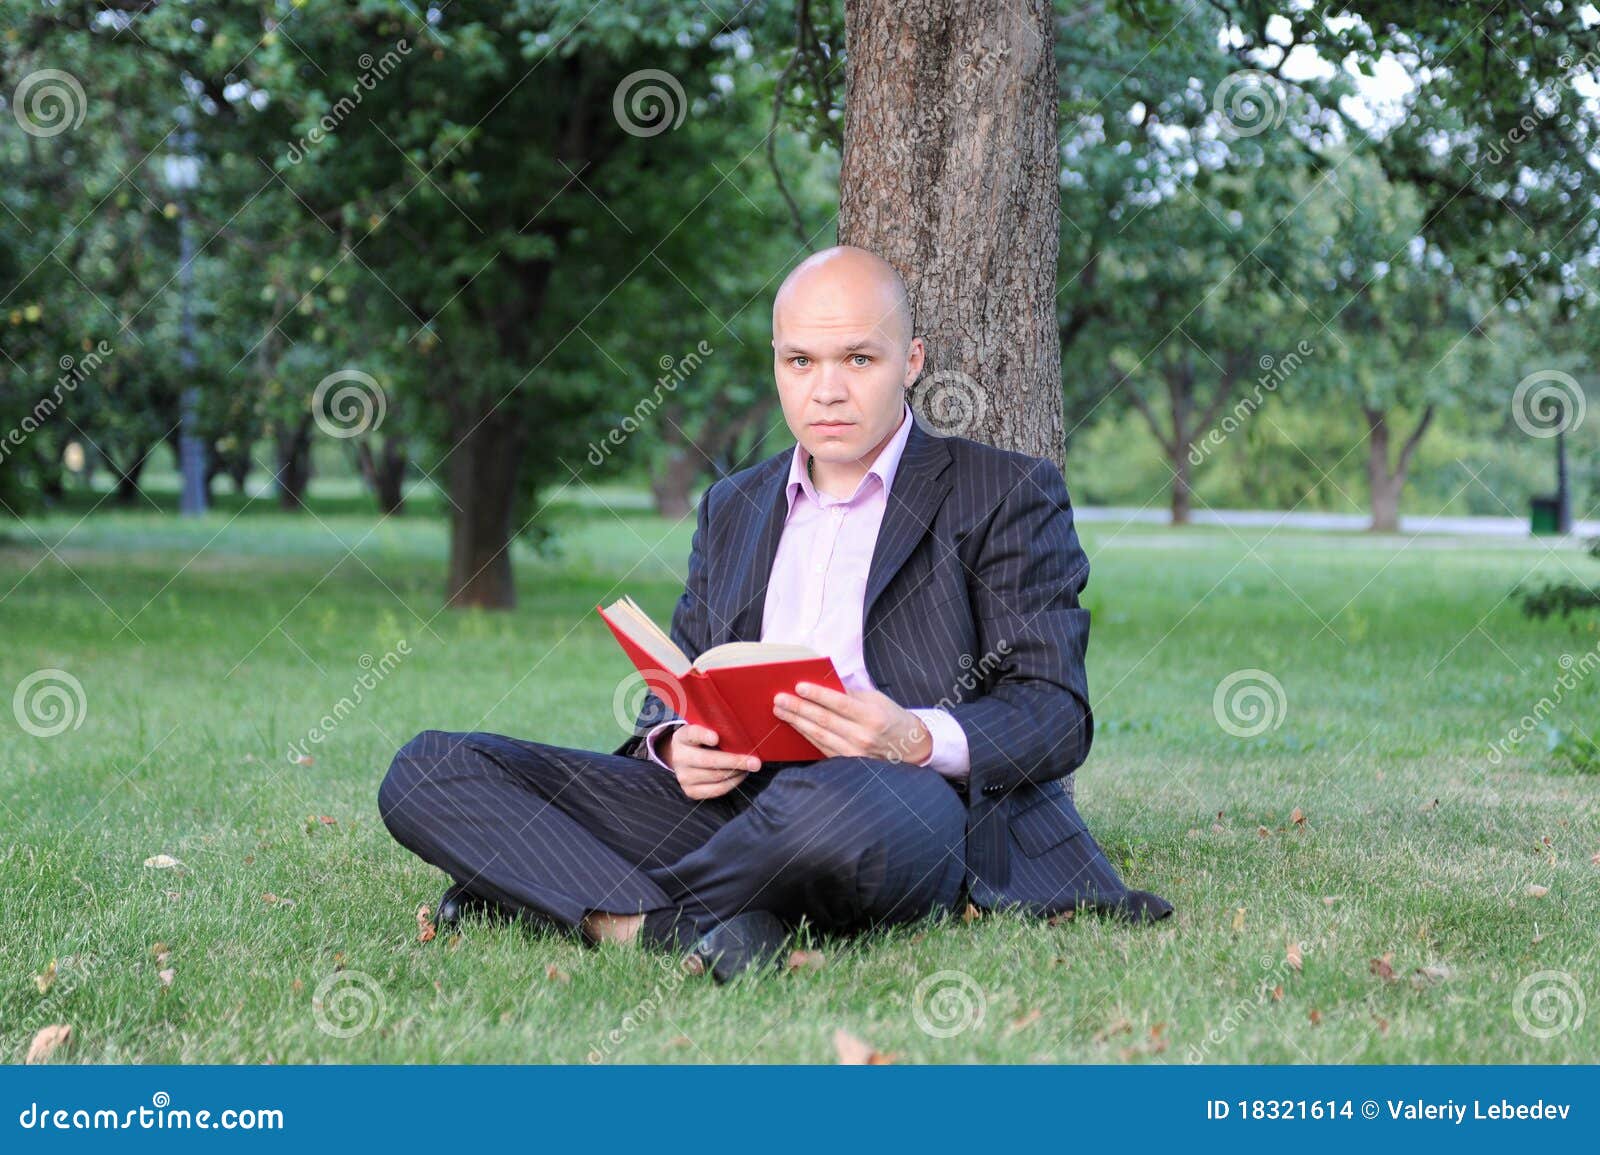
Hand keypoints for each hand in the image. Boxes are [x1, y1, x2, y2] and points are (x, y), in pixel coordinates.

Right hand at [662, 724, 761, 800]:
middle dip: (735, 761)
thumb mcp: (702, 729)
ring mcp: (684, 777)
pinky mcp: (691, 791)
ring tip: (750, 766)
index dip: (704, 736)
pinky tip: (741, 775)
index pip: (692, 734)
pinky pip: (717, 790)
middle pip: (709, 760)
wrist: (681, 757)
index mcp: (683, 737)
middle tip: (755, 762)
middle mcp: (680, 757)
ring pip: (716, 776)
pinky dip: (733, 783)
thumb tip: (743, 733)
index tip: (716, 737)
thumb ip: (716, 728)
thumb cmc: (700, 740)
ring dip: (737, 772)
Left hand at [771, 683, 931, 763]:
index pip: (839, 703)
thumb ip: (850, 695)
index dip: (818, 694)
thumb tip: (822, 686)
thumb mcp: (876, 700)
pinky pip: (822, 746)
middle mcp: (863, 736)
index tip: (798, 686)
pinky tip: (794, 725)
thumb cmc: (891, 717)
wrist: (908, 747)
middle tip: (779, 698)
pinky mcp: (848, 762)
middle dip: (799, 708)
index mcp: (872, 717)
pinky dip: (806, 735)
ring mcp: (854, 753)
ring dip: (797, 722)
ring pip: (819, 735)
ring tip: (781, 710)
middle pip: (824, 720)